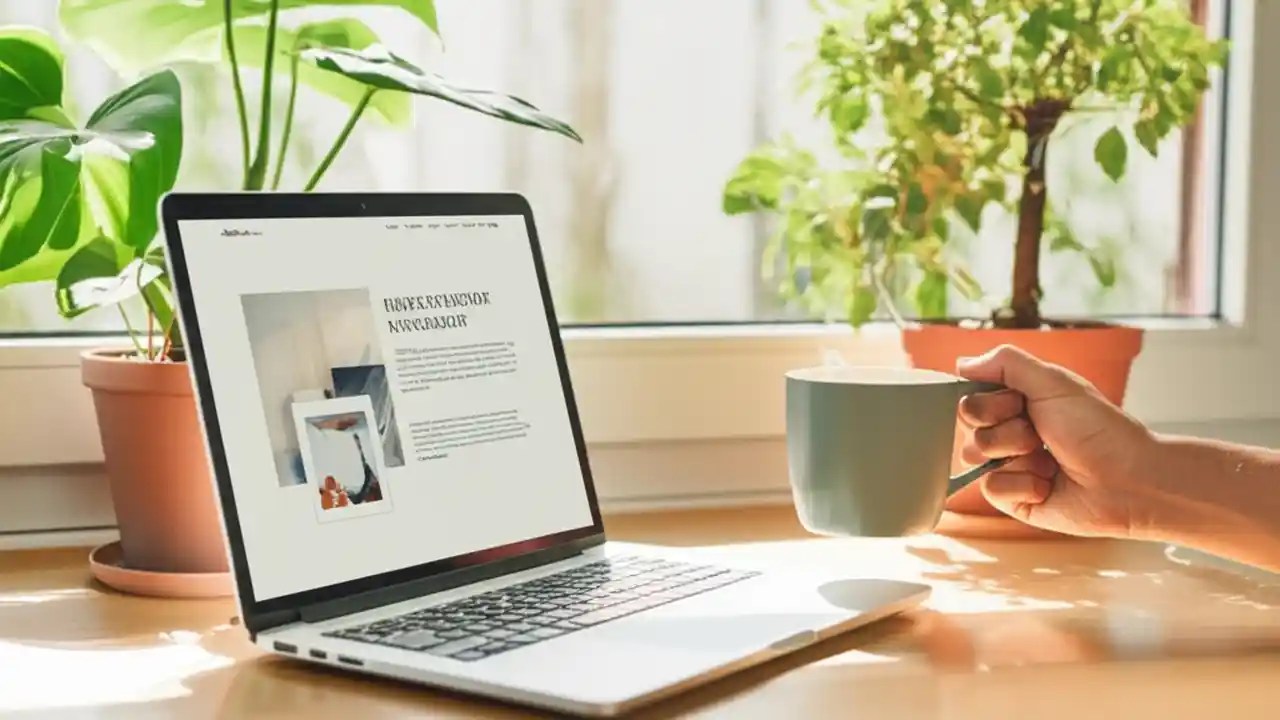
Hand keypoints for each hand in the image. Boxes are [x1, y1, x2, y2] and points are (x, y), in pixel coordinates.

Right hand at [955, 345, 1158, 537]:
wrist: (1128, 480)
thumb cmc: (1098, 429)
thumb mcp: (1054, 382)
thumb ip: (1006, 362)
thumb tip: (961, 363)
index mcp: (1017, 401)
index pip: (970, 396)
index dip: (991, 401)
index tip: (1022, 404)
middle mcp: (1009, 431)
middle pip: (969, 427)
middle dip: (1006, 431)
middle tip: (1040, 434)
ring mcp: (1010, 465)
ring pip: (975, 457)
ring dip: (1015, 457)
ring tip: (1048, 461)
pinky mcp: (1014, 498)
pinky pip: (990, 489)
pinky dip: (1022, 486)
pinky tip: (1047, 485)